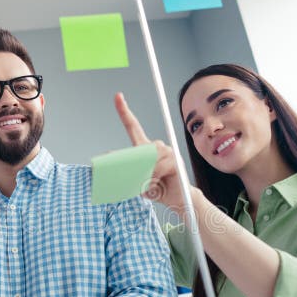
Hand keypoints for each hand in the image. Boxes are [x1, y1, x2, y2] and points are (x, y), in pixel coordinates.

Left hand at [114, 93, 186, 210]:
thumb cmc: (158, 189)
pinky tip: (158, 182)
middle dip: (136, 165)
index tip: (118, 97)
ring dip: (146, 174)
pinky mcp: (174, 160)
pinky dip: (154, 176)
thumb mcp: (140, 182)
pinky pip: (159, 165)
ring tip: (151, 183)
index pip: (133, 127)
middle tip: (139, 179)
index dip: (124, 112)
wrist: (178, 199)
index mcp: (145, 149)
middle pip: (140, 147)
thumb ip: (132, 175)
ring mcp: (167, 151)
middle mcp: (157, 146)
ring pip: (149, 158)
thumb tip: (124, 169)